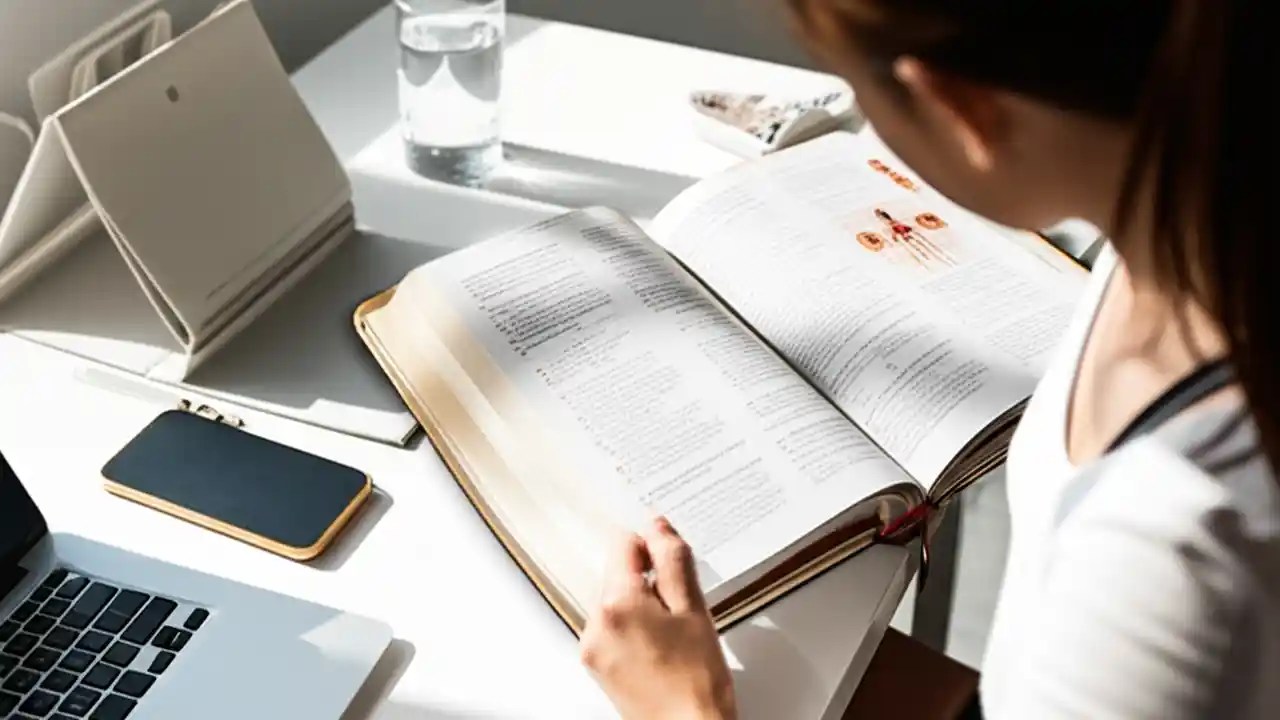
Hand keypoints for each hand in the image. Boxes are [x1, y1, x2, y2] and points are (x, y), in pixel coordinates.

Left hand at [580, 517, 736, 719]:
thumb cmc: (696, 681)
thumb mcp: (693, 609)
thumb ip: (673, 559)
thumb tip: (656, 525)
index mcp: (617, 604)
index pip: (621, 543)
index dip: (650, 546)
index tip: (669, 561)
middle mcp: (595, 623)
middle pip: (614, 572)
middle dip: (645, 579)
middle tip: (678, 607)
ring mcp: (591, 647)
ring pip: (612, 600)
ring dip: (637, 604)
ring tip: (670, 633)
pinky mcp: (595, 664)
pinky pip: (609, 627)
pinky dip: (630, 627)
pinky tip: (658, 647)